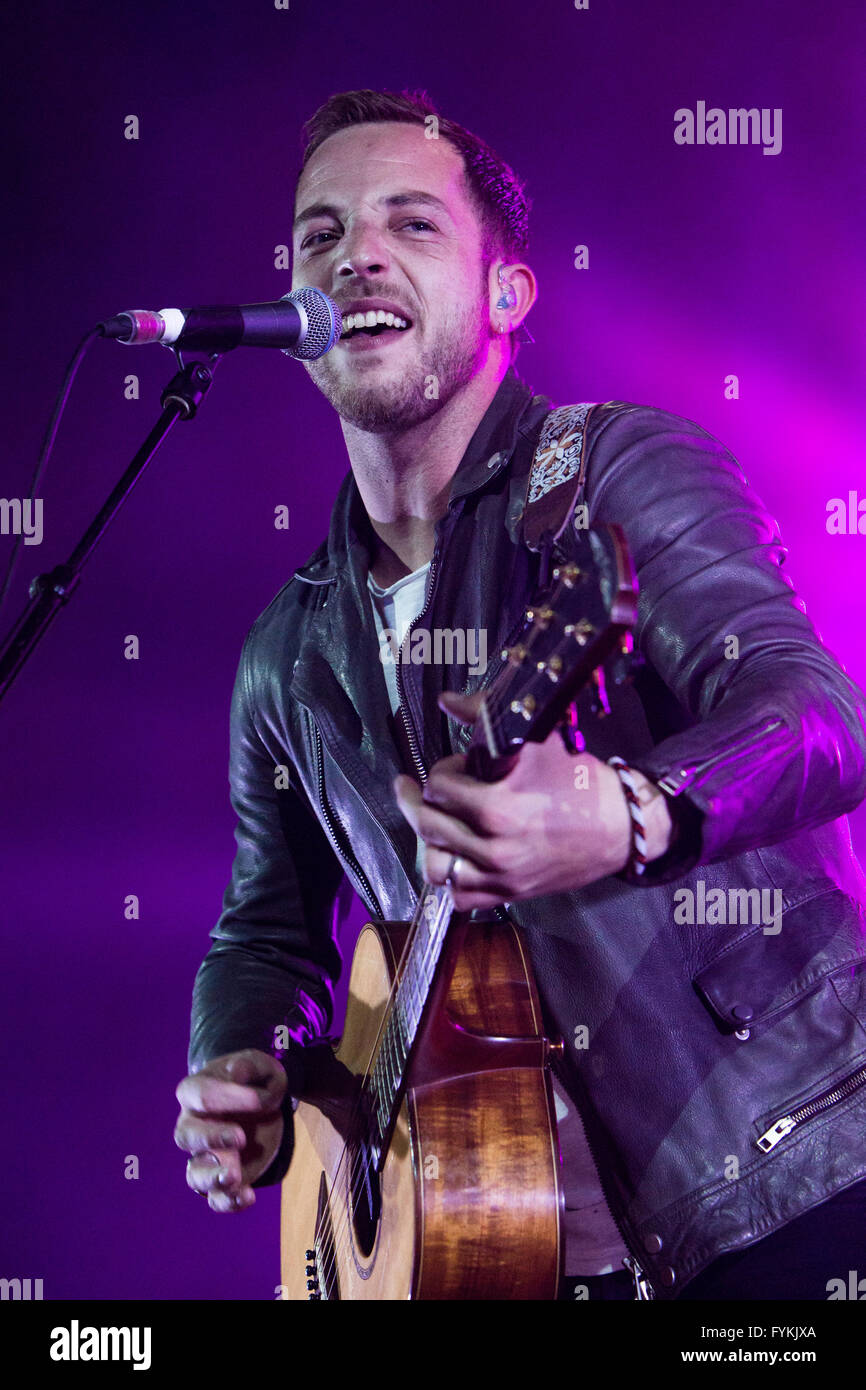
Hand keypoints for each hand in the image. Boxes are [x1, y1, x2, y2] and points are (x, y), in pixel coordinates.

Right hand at [174, 1048, 286, 1212]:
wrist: (261, 1104)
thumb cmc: (253, 1080)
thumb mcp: (260, 1066)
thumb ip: (249, 1065)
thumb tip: (236, 1071)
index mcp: (196, 1092)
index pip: (201, 1095)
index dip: (228, 1097)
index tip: (260, 1099)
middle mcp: (192, 1126)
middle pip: (186, 1136)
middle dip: (211, 1139)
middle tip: (240, 1139)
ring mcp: (204, 1156)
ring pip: (193, 1174)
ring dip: (212, 1178)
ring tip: (234, 1178)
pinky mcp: (221, 1178)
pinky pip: (214, 1198)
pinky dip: (227, 1202)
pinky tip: (248, 1197)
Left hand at [393, 690, 671, 911]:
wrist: (619, 826)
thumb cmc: (579, 781)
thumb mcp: (536, 740)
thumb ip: (484, 715)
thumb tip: (447, 700)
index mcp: (498, 808)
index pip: (438, 788)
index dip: (443, 770)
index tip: (458, 766)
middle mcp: (494, 848)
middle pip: (428, 824)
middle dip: (420, 800)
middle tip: (419, 789)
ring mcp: (501, 876)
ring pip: (435, 865)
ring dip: (429, 841)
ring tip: (432, 823)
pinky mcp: (510, 894)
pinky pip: (460, 896)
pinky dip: (451, 877)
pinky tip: (454, 856)